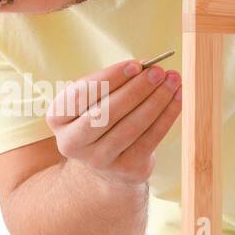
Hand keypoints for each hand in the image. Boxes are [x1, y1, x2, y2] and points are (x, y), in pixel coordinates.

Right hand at [45, 58, 181, 185]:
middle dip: (137, 89)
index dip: (110, 79)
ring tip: (172, 81)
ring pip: (131, 126)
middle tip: (158, 71)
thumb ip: (112, 82)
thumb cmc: (100, 117)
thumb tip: (145, 67)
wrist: (107, 163)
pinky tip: (177, 98)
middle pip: (106, 113)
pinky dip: (167, 116)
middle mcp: (72, 143)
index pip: (81, 94)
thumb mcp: (94, 98)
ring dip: (156, 101)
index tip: (135, 65)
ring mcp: (98, 160)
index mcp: (58, 118)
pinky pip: (150, 139)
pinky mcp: (126, 170)